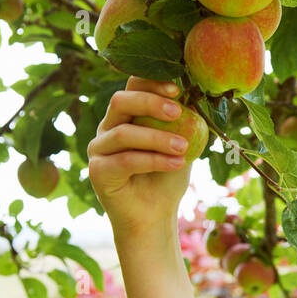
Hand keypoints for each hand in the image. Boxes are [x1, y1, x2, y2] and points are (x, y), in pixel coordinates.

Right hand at [87, 77, 193, 236]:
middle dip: (151, 102)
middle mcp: (108, 127)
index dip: (152, 82)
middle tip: (178, 112)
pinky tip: (177, 163)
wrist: (155, 216)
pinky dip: (154, 160)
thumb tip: (199, 94)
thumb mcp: (182, 144)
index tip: (178, 88)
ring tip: (184, 147)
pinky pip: (125, 160)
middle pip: (121, 101)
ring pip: (124, 132)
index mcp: (126, 115)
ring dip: (157, 137)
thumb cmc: (167, 178)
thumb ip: (185, 121)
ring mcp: (99, 148)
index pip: (132, 86)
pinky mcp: (97, 171)